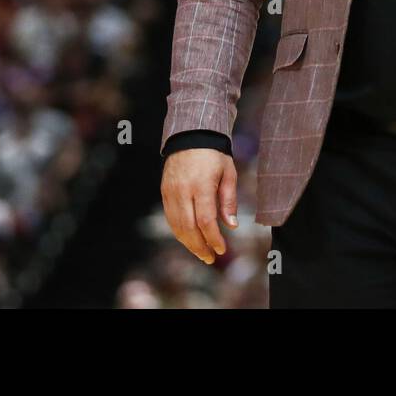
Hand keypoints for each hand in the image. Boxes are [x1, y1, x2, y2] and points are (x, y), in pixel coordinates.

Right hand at [161, 148, 238, 263]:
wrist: (190, 136)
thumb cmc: (214, 155)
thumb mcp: (228, 173)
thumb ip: (228, 200)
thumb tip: (232, 226)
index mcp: (201, 184)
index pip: (205, 219)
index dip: (213, 238)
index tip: (221, 249)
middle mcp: (183, 190)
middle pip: (188, 227)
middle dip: (200, 246)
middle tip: (210, 258)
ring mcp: (171, 192)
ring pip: (176, 225)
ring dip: (188, 243)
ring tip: (201, 253)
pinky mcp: (164, 192)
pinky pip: (170, 218)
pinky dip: (179, 232)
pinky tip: (190, 239)